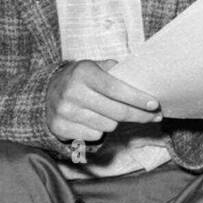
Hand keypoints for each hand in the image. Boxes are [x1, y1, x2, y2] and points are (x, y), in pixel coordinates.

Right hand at [46, 59, 160, 142]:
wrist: (48, 92)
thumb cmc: (82, 79)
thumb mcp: (96, 67)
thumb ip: (117, 71)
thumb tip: (143, 80)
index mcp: (83, 72)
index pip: (116, 89)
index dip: (137, 98)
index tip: (154, 104)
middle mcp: (71, 92)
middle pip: (116, 112)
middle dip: (140, 115)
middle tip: (154, 116)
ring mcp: (64, 111)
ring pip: (108, 126)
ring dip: (116, 122)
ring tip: (114, 114)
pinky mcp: (59, 127)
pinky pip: (94, 135)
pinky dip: (100, 130)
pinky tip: (96, 121)